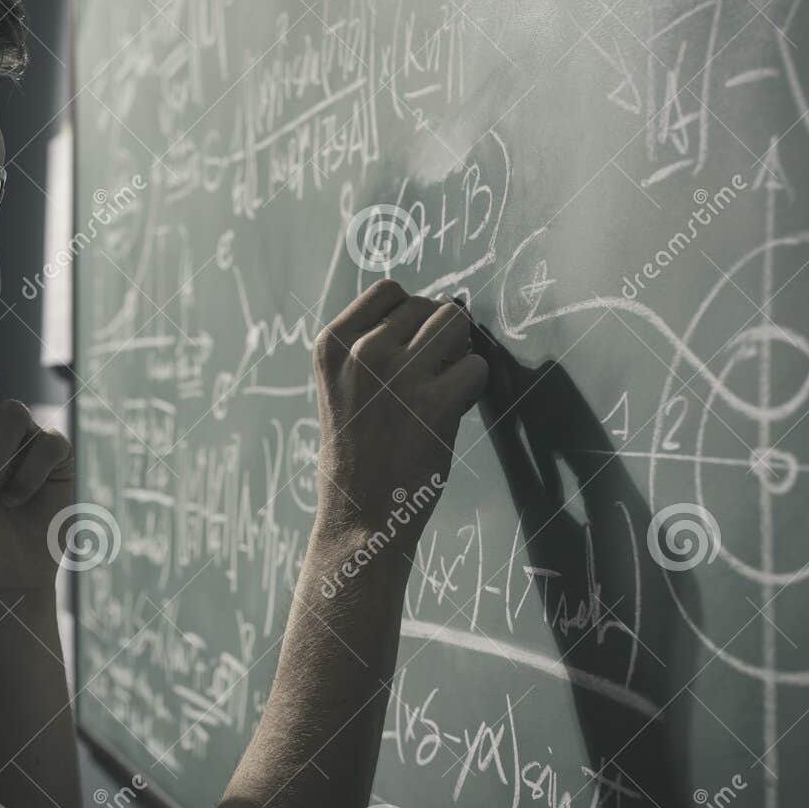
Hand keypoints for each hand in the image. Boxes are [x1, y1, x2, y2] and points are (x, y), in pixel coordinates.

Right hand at [310, 280, 487, 543]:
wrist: (359, 516)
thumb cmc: (354, 454)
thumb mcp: (340, 387)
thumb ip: (369, 349)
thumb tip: (430, 314)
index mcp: (332, 344)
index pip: (388, 291)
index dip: (411, 313)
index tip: (413, 343)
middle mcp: (363, 352)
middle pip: (427, 305)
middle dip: (438, 334)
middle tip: (433, 372)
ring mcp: (399, 375)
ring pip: (456, 324)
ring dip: (459, 352)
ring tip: (446, 384)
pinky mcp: (435, 404)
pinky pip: (476, 367)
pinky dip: (473, 386)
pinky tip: (454, 409)